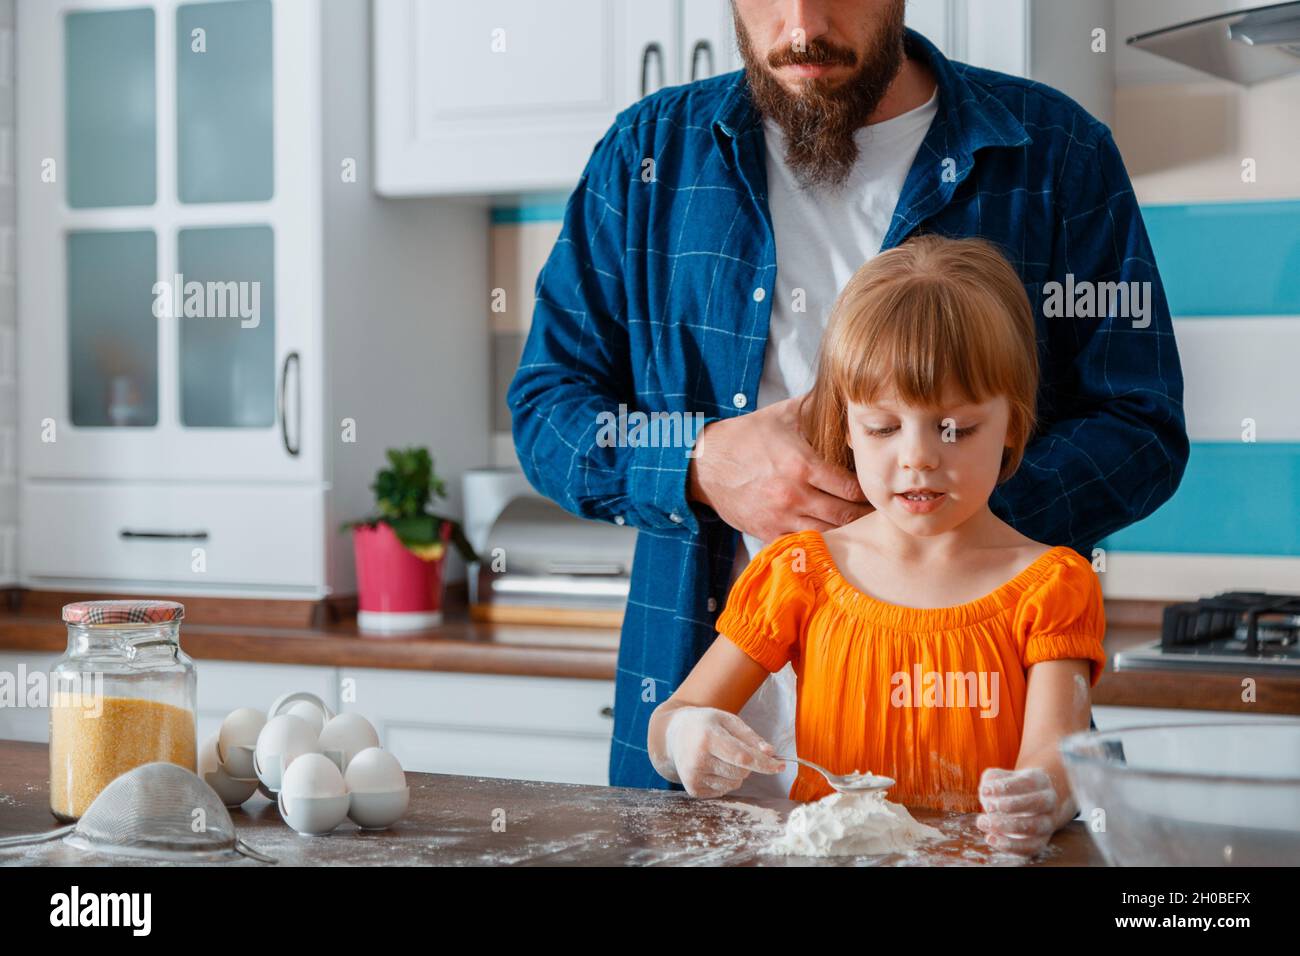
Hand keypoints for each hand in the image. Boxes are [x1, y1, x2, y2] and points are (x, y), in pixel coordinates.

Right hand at [654, 706, 785, 797]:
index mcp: (708, 738)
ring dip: (735, 773)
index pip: (743, 757)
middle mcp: (698, 760)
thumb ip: (750, 737)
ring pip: (734, 784)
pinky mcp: (693, 789)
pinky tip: (712, 767)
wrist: (673, 734)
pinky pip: (723, 791)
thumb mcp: (727, 720)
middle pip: (741, 773)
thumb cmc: (704, 724)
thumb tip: (770, 753)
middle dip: (747, 764)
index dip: (764, 764)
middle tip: (734, 749)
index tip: (780, 766)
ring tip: (720, 757)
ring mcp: (694, 777)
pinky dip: (725, 781)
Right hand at [687, 396, 872, 540]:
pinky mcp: (768, 532)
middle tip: (875, 511)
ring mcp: (780, 517)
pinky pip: (802, 544)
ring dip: (844, 531)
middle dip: (863, 514)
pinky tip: (828, 534)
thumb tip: (847, 396)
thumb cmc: (747, 437)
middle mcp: (793, 495)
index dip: (867, 490)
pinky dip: (818, 541)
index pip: (850, 487)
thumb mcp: (783, 415)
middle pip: (845, 516)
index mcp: (801, 465)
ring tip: (856, 524)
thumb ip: (818, 407)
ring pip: (827, 534)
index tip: (875, 488)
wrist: (705, 464)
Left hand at [975, 767, 1062, 856]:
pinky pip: (1031, 847)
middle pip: (1038, 802)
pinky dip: (1010, 845)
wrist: (1030, 806)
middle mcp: (1049, 802)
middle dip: (1011, 805)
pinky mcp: (1040, 841)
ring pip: (1034, 826)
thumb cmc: (1008, 789)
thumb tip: (986, 791)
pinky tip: (990, 839)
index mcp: (1040, 781)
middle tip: (989, 807)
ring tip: (983, 823)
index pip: (1028, 782)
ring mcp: (1047, 823)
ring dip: (1007, 826)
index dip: (1006, 787)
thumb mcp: (1000, 778)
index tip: (985, 791)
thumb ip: (992, 780)